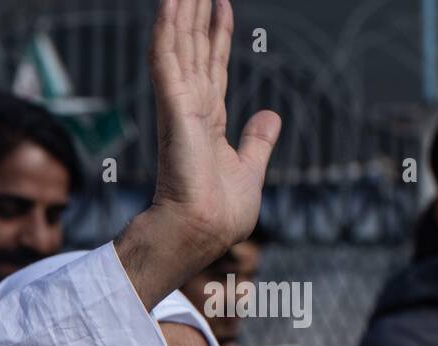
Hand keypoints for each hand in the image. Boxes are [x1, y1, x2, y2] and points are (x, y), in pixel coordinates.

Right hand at [116, 0, 281, 308]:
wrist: (202, 231)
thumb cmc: (221, 212)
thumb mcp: (250, 168)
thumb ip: (258, 140)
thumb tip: (271, 116)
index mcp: (209, 120)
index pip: (214, 66)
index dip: (218, 35)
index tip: (220, 5)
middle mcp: (191, 107)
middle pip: (195, 47)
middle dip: (195, 13)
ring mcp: (180, 106)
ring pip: (179, 45)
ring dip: (179, 12)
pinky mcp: (173, 109)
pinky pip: (168, 61)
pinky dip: (166, 31)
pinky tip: (169, 3)